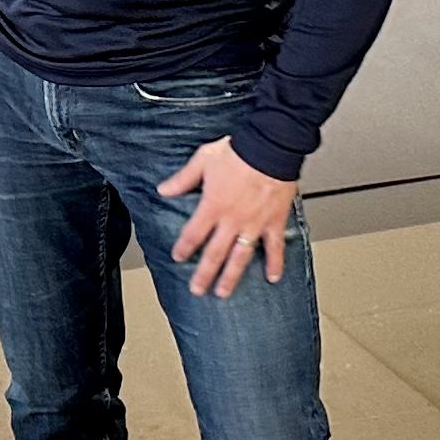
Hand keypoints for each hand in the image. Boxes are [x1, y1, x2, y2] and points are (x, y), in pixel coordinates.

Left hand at [158, 139, 296, 297]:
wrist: (271, 146)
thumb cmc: (240, 150)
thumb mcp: (204, 160)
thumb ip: (183, 178)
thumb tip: (164, 189)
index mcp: (213, 206)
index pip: (193, 234)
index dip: (184, 248)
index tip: (178, 258)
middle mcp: (232, 220)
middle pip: (214, 254)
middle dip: (204, 274)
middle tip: (197, 290)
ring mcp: (254, 224)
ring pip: (240, 257)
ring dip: (231, 277)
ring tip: (224, 292)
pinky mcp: (274, 222)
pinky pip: (275, 247)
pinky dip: (275, 263)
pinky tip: (273, 277)